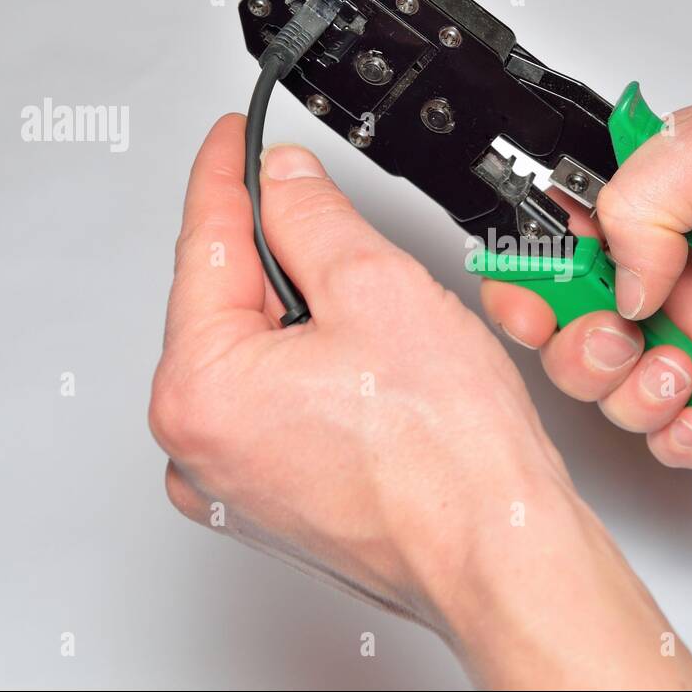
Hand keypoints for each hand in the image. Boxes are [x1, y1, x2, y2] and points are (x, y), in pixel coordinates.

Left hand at [149, 115, 691, 687]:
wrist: (496, 553)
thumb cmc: (448, 458)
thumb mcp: (377, 288)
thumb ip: (312, 215)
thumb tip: (283, 181)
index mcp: (198, 389)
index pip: (203, 245)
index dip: (226, 174)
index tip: (234, 139)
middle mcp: (195, 446)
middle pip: (227, 305)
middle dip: (282, 256)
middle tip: (345, 237)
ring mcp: (231, 482)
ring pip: (258, 358)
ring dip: (306, 322)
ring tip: (384, 339)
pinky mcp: (270, 502)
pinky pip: (276, 408)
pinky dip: (313, 376)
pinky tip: (374, 383)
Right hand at [481, 100, 691, 468]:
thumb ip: (641, 205)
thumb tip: (620, 285)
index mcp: (634, 205)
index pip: (541, 252)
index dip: (523, 289)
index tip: (539, 311)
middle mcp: (651, 268)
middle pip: (562, 336)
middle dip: (579, 353)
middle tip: (623, 339)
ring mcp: (688, 326)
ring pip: (613, 392)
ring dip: (634, 397)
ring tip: (684, 373)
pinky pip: (675, 426)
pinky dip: (679, 437)